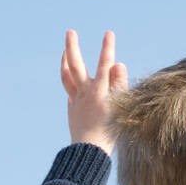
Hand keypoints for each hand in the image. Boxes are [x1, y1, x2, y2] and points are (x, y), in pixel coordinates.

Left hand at [60, 29, 127, 152]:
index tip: (108, 33)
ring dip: (65, 62)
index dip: (107, 48)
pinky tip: (71, 78)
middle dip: (72, 47)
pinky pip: (69, 91)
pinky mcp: (72, 110)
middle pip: (75, 65)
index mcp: (99, 92)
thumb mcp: (120, 108)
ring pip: (67, 77)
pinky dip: (69, 81)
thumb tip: (118, 63)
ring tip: (65, 50)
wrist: (90, 152)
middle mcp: (85, 93)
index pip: (104, 64)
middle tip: (70, 32)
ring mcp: (76, 101)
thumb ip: (119, 84)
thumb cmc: (110, 132)